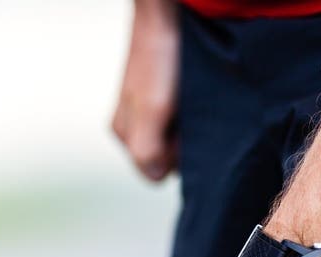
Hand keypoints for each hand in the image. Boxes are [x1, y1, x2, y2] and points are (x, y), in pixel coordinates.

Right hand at [111, 0, 178, 181]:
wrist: (169, 12)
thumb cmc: (160, 57)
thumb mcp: (153, 108)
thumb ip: (147, 150)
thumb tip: (155, 176)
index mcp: (123, 131)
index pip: (154, 171)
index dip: (175, 159)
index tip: (182, 131)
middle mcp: (134, 123)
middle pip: (166, 156)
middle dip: (184, 143)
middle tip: (190, 114)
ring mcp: (151, 107)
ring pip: (177, 137)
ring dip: (191, 125)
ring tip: (194, 100)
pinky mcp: (167, 93)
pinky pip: (183, 117)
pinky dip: (195, 111)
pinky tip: (197, 94)